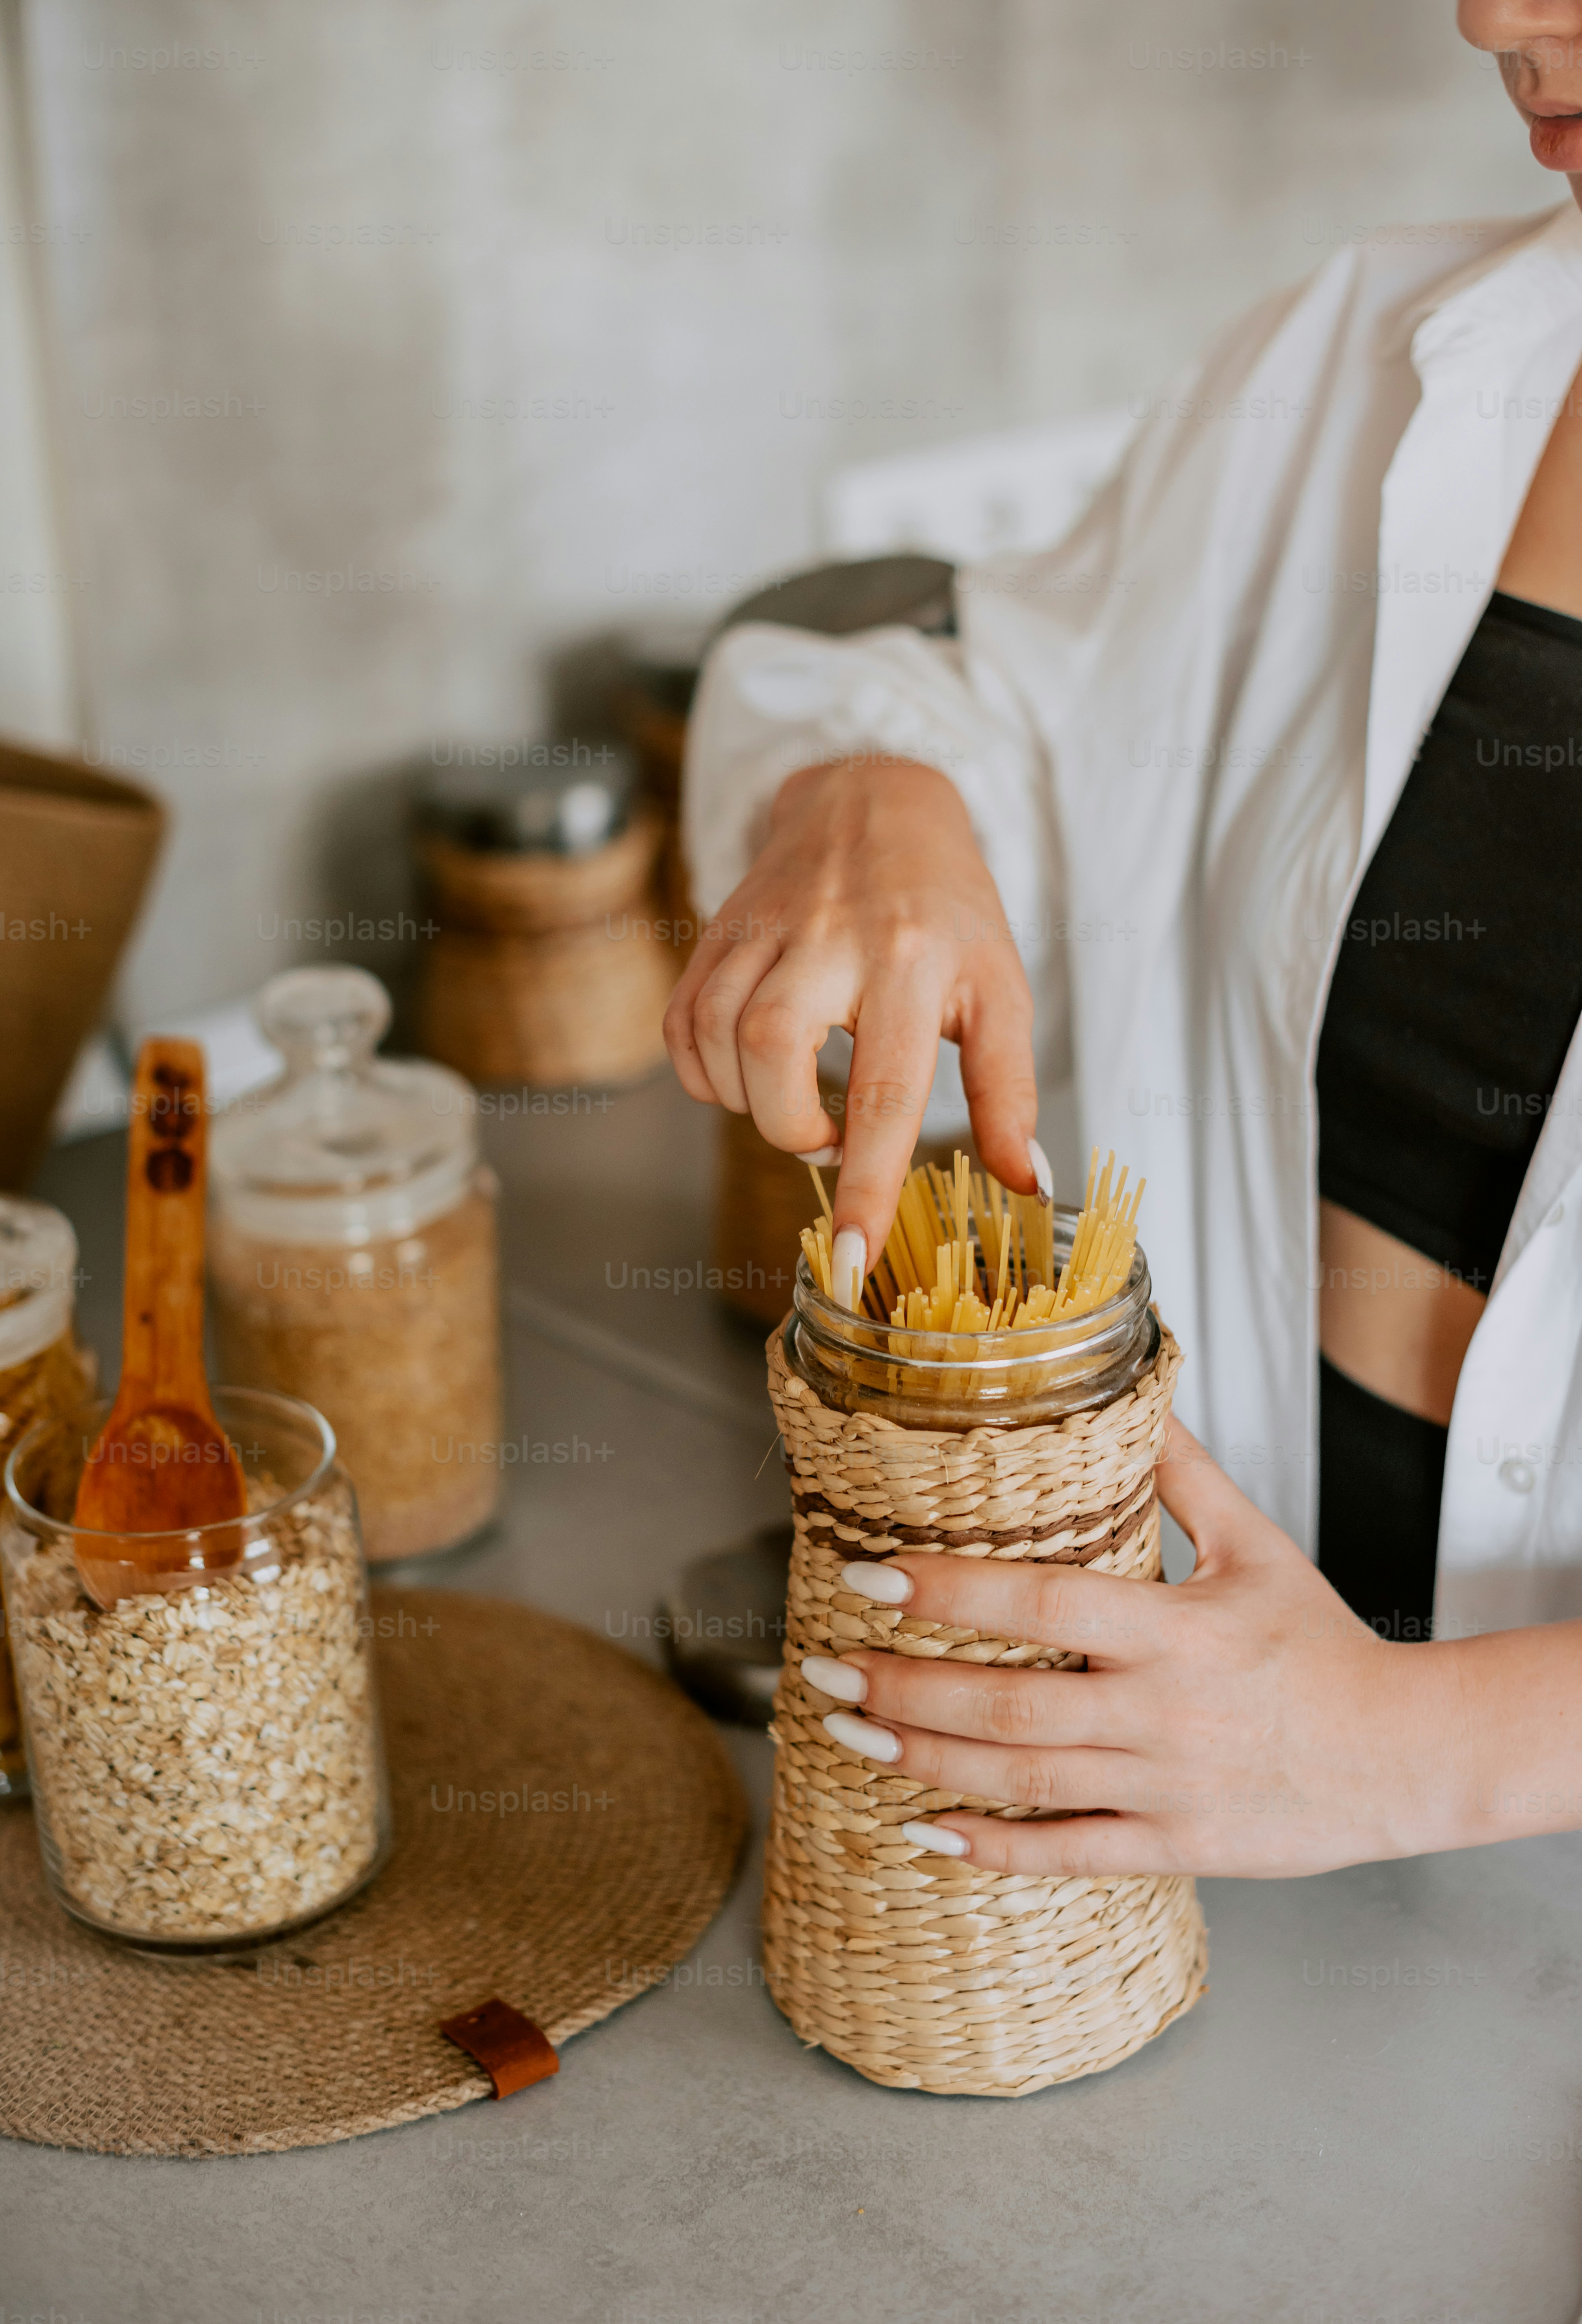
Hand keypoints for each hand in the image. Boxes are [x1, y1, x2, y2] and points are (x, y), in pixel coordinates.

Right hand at [663, 756, 1041, 1286]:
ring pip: (715, 1038)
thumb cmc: (946, 905)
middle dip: (791, 1129)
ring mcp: (762, 928)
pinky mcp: (716, 929)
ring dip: (745, 1101)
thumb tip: (1026, 1182)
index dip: (868, 1184)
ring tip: (795, 1103)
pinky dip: (702, 1070)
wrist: (873, 799)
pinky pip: (681, 1022)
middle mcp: (830, 938)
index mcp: (913, 960)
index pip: (885, 1090)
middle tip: (832, 1139)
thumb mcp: (999, 987)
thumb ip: (1011, 1088)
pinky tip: (747, 1075)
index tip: (854, 1261)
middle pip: (772, 1054)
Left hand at [801, 1415, 1479, 1877]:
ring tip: (846, 1737)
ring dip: (923, 1761)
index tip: (869, 1578)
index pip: (1038, 1605)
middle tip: (822, 1673)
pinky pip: (1069, 1853)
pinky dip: (994, 1851)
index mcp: (1173, 1631)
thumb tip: (1135, 1397)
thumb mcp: (1259, 1544)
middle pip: (1007, 1704)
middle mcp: (1157, 1712)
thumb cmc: (1325, 1645)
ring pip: (1021, 1777)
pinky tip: (926, 1836)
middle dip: (904, 1690)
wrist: (1408, 1753)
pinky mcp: (1175, 1845)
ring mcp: (1162, 1786)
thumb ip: (1185, 1476)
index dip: (947, 1593)